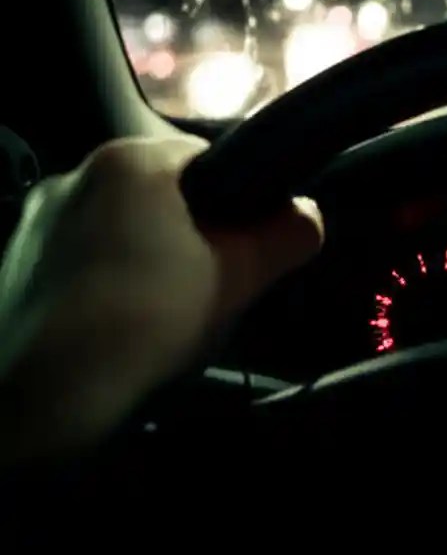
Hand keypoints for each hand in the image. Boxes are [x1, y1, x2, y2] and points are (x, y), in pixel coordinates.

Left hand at [0, 136, 322, 463]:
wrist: (50, 395)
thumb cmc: (151, 318)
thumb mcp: (241, 276)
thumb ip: (288, 234)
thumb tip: (308, 217)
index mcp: (130, 161)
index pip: (206, 159)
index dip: (238, 202)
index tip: (245, 248)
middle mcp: (72, 175)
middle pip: (157, 196)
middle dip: (186, 232)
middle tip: (209, 284)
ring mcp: (32, 221)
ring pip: (115, 229)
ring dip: (139, 257)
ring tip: (159, 313)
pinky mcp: (9, 265)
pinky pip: (76, 262)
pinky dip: (99, 284)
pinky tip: (115, 326)